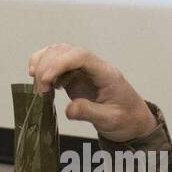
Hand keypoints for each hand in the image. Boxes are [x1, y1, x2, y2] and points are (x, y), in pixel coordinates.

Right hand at [27, 43, 157, 142]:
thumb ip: (89, 113)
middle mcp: (93, 66)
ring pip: (58, 52)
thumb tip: (68, 110)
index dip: (59, 63)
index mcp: (105, 73)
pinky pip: (56, 63)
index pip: (80, 56)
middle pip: (65, 50)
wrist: (133, 120)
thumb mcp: (110, 121)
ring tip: (38, 87)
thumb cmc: (126, 118)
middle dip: (46, 66)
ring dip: (42, 64)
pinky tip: (41, 83)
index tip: (46, 80)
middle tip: (40, 90)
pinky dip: (43, 68)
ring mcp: (83, 69)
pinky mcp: (75, 76)